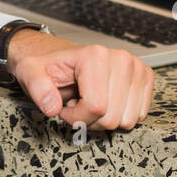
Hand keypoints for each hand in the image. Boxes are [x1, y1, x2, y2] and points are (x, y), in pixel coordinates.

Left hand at [6, 30, 153, 131]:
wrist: (63, 57)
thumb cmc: (50, 66)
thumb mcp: (32, 73)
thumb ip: (37, 89)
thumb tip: (52, 106)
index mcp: (94, 55)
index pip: (95, 107)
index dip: (76, 117)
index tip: (65, 108)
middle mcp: (120, 59)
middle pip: (112, 117)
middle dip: (90, 120)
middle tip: (77, 104)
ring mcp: (135, 67)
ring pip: (126, 120)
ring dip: (105, 119)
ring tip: (91, 101)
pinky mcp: (144, 77)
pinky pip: (139, 114)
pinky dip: (121, 115)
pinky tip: (106, 101)